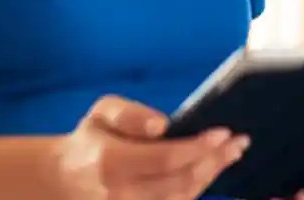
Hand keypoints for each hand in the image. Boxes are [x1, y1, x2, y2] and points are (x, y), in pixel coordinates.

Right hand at [51, 95, 248, 199]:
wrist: (64, 179)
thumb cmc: (90, 140)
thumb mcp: (101, 113)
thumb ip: (129, 114)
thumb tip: (161, 124)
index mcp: (111, 162)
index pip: (165, 159)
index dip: (198, 148)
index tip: (224, 132)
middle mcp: (122, 193)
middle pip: (180, 183)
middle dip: (214, 161)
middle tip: (239, 141)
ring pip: (182, 198)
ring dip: (212, 175)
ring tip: (232, 152)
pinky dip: (198, 187)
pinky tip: (212, 169)